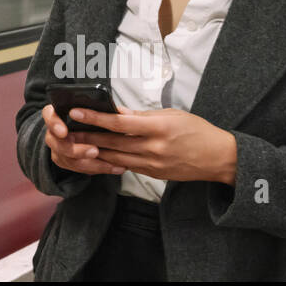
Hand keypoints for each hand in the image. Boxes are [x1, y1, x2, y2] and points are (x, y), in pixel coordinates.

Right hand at [41, 104, 126, 176]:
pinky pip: (77, 168)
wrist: (91, 127)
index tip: (64, 132)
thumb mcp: (95, 107)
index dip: (55, 124)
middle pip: (56, 143)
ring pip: (67, 159)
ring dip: (88, 163)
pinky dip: (96, 168)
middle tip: (95, 151)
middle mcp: (53, 131)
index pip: (49, 116)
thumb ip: (96, 109)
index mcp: (56, 112)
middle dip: (76, 150)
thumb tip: (110, 110)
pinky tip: (114, 168)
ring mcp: (57, 147)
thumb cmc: (93, 112)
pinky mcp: (65, 160)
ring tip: (109, 164)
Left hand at [66, 105, 237, 184]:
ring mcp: (153, 165)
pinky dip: (111, 160)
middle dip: (86, 136)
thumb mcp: (171, 115)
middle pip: (112, 143)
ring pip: (116, 158)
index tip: (76, 111)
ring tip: (74, 142)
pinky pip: (127, 167)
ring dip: (93, 150)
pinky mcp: (154, 175)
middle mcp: (153, 149)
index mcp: (158, 129)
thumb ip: (141, 116)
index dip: (95, 117)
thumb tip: (116, 110)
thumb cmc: (197, 131)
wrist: (220, 159)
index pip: (119, 123)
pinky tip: (97, 154)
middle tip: (65, 129)